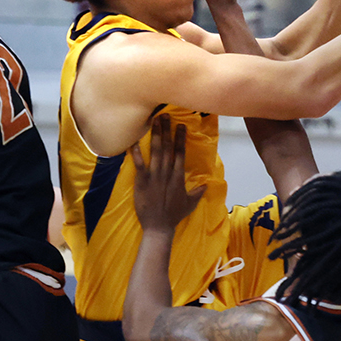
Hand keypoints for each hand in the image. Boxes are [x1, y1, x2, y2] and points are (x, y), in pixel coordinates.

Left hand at [130, 119, 204, 234]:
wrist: (159, 226)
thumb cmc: (174, 215)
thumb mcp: (190, 203)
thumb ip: (198, 192)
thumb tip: (207, 185)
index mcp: (178, 176)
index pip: (180, 152)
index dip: (180, 138)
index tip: (181, 125)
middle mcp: (167, 172)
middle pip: (167, 147)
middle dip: (166, 130)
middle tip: (165, 115)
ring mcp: (154, 176)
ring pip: (155, 151)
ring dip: (154, 135)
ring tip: (153, 121)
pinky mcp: (141, 181)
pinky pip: (139, 163)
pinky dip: (135, 152)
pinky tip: (133, 140)